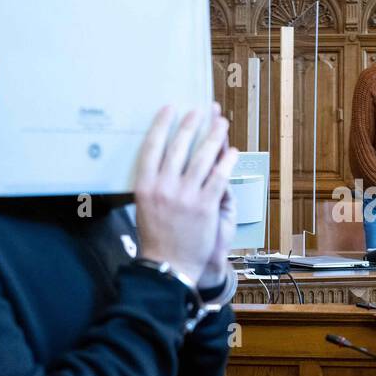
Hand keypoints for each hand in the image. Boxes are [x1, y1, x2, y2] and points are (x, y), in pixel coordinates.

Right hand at [134, 102, 238, 284]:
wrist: (168, 267)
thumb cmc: (156, 239)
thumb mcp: (143, 208)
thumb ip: (153, 184)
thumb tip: (164, 160)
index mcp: (145, 186)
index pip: (152, 147)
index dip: (162, 125)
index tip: (170, 108)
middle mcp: (164, 187)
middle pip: (179, 147)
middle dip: (192, 124)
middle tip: (200, 110)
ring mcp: (186, 196)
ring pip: (202, 158)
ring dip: (214, 137)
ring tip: (221, 123)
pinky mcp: (205, 207)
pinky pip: (219, 178)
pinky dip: (227, 162)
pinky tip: (232, 151)